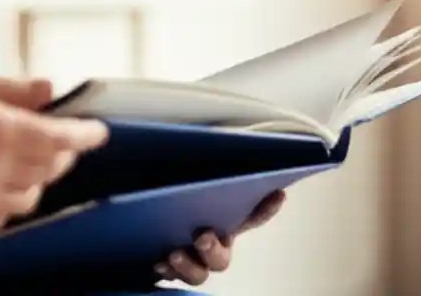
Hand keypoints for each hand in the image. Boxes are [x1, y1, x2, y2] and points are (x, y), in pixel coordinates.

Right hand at [0, 71, 108, 235]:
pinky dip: (6, 199)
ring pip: (28, 197)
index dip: (85, 135)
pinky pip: (0, 216)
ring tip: (15, 157)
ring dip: (32, 177)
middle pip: (48, 168)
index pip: (62, 140)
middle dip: (57, 151)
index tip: (96, 130)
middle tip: (50, 135)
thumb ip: (9, 89)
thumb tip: (50, 90)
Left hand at [154, 190, 285, 285]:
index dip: (265, 208)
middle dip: (213, 249)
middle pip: (221, 256)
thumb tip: (192, 144)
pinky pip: (174, 277)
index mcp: (221, 223)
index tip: (277, 193)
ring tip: (174, 254)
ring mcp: (193, 261)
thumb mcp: (179, 187)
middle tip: (202, 237)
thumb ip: (192, 178)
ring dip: (189, 266)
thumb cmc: (169, 205)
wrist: (143, 229)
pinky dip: (167, 271)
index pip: (249, 217)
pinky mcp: (172, 271)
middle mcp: (212, 245)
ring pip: (200, 273)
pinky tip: (158, 263)